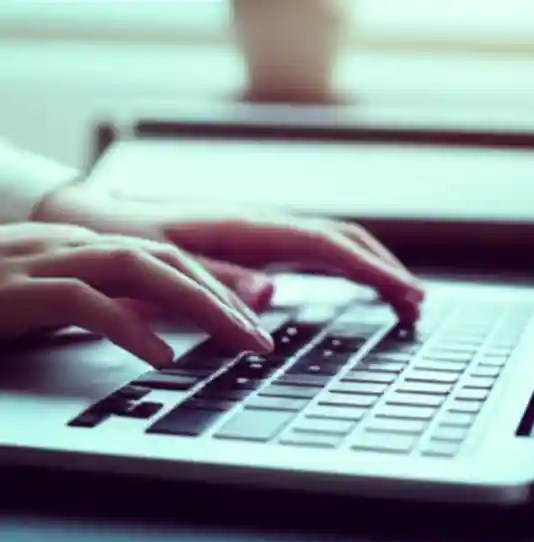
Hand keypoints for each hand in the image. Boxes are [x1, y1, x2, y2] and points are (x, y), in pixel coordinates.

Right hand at [0, 222, 276, 366]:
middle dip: (223, 297)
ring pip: (136, 267)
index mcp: (72, 251)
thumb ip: (93, 313)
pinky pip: (79, 301)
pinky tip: (160, 356)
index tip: (255, 322)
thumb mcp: (40, 312)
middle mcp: (60, 248)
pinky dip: (126, 326)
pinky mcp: (8, 293)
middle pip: (163, 258)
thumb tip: (149, 333)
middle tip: (264, 341)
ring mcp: (34, 264)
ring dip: (197, 306)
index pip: (161, 258)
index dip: (214, 286)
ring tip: (237, 344)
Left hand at [32, 183, 422, 318]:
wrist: (94, 223)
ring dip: (373, 269)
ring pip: (335, 244)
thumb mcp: (160, 271)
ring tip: (404, 302)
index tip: (403, 292)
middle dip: (386, 270)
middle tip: (417, 304)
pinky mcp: (258, 245)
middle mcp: (263, 224)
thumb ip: (216, 282)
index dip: (370, 270)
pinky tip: (361, 290)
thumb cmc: (124, 248)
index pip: (326, 245)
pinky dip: (349, 270)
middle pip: (343, 239)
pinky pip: (317, 253)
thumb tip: (271, 295)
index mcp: (246, 226)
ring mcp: (264, 233)